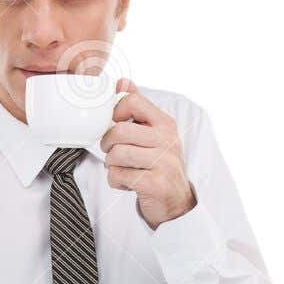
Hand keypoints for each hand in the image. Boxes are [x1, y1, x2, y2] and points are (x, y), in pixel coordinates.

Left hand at [101, 79, 196, 228]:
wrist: (176, 202)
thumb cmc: (159, 165)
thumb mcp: (154, 134)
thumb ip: (138, 108)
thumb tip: (122, 82)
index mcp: (165, 123)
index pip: (132, 101)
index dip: (115, 112)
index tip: (115, 126)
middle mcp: (167, 140)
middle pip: (119, 130)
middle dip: (107, 144)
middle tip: (111, 152)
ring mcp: (164, 162)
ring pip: (117, 154)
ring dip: (111, 165)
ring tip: (120, 168)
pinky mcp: (155, 183)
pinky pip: (119, 176)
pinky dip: (116, 181)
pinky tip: (126, 183)